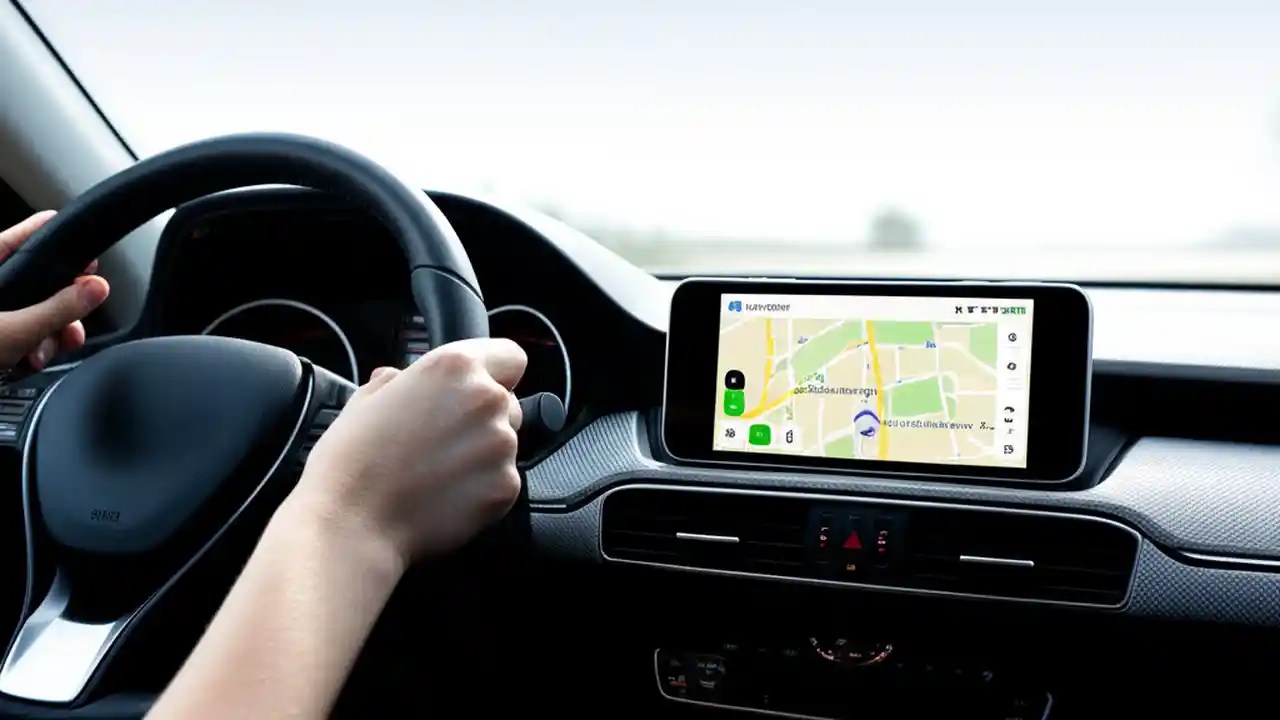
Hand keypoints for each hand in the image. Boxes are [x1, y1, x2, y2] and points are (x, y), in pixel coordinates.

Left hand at [0, 211, 109, 369]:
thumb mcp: (12, 331)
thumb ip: (58, 308)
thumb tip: (96, 287)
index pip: (19, 240)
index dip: (52, 242)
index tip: (83, 255)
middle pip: (33, 282)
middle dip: (59, 306)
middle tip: (74, 320)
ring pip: (28, 311)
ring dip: (47, 333)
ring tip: (45, 351)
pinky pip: (16, 334)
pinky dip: (29, 346)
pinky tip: (31, 360)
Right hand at [292, 338, 527, 565]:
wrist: (352, 523)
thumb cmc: (352, 462)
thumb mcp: (365, 400)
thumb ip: (396, 381)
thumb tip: (397, 378)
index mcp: (455, 367)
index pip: (510, 356)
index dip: (495, 373)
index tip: (479, 388)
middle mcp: (486, 400)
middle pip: (508, 402)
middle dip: (483, 417)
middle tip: (441, 439)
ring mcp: (501, 445)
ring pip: (506, 443)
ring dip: (482, 453)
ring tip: (435, 471)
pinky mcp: (505, 486)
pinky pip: (502, 480)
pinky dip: (481, 488)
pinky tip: (443, 494)